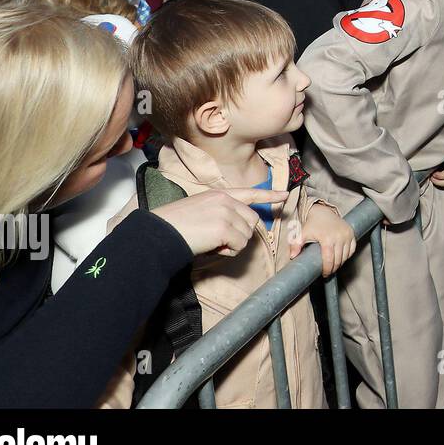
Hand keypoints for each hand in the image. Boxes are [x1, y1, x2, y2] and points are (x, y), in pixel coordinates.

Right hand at [153, 187, 287, 257]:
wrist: (158, 233)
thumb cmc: (173, 226)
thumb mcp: (199, 211)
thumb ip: (220, 214)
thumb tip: (238, 230)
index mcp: (218, 194)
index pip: (249, 193)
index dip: (269, 195)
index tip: (284, 195)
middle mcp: (225, 200)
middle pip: (251, 221)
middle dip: (240, 234)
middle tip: (218, 240)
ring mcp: (226, 212)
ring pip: (247, 235)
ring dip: (232, 245)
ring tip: (211, 243)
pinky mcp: (225, 227)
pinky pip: (239, 245)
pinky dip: (227, 252)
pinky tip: (211, 247)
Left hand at [292, 204, 355, 275]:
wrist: (322, 212)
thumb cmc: (312, 224)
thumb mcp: (302, 233)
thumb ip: (295, 245)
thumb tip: (292, 256)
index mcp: (327, 239)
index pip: (329, 260)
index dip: (327, 269)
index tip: (324, 274)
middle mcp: (339, 237)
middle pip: (338, 259)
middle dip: (334, 268)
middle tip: (328, 272)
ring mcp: (346, 235)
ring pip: (346, 255)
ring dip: (341, 262)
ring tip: (334, 265)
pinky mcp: (351, 233)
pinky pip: (352, 249)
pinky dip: (348, 255)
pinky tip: (341, 258)